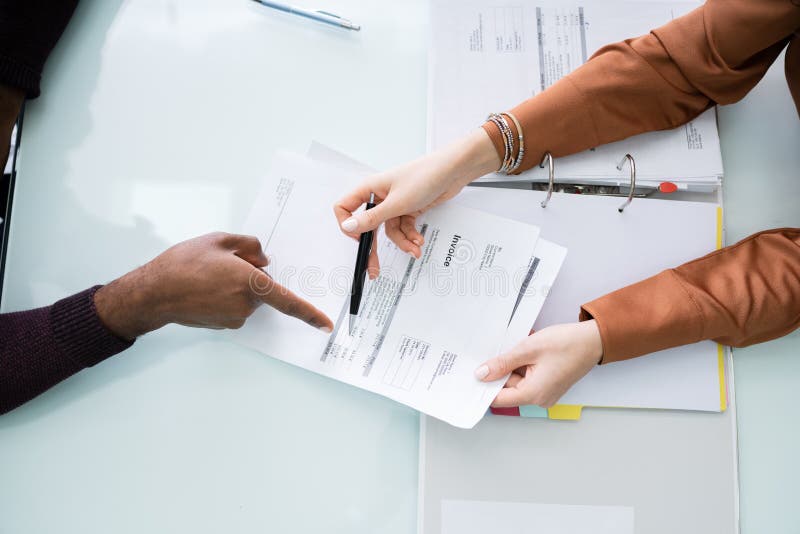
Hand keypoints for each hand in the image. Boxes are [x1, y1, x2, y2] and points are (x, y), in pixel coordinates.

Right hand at [94, 232, 333, 339]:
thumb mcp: (219, 240)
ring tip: (207, 275)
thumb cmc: (183, 264)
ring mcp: (234, 318)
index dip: (309, 314)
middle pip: (263, 290)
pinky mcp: (223, 324)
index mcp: (250, 283)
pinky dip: (226, 296)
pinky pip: (234, 306)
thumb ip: (250, 246)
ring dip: (237, 286)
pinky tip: (204, 287)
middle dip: (252, 276)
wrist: (152, 293)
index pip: (288, 302)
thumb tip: (263, 260)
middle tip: (225, 263)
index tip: (326, 324)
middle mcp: (245, 305)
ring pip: (248, 298)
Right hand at [333, 128, 499, 275]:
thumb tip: (348, 228)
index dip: (348, 225)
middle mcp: (379, 196)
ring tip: (413, 248)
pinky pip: (404, 228)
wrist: (453, 172)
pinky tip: (419, 240)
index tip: (359, 238)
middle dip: (373, 247)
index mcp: (369, 188)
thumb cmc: (424, 176)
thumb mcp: (396, 203)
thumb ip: (371, 219)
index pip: (344, 207)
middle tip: (373, 267)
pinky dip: (411, 236)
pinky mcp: (409, 209)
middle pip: (368, 226)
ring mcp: (395, 204)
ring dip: (402, 241)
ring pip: (390, 230)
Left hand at [474, 321, 603, 407]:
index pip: (498, 398)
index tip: (475, 374)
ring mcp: (545, 393)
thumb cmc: (568, 344)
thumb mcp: (528, 349)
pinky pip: (529, 377)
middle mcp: (540, 399)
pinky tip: (532, 352)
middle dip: (504, 369)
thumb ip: (502, 363)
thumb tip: (483, 374)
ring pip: (517, 381)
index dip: (485, 386)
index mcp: (533, 394)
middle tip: (508, 350)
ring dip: (516, 364)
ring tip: (526, 348)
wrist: (594, 340)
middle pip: (508, 388)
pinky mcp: (549, 386)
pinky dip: (525, 365)